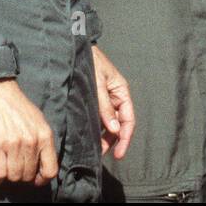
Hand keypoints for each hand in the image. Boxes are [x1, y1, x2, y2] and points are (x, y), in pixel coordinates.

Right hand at [0, 78, 56, 186]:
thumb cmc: (16, 106)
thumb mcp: (38, 120)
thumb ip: (42, 140)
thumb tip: (42, 163)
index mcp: (45, 135)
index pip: (51, 170)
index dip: (42, 180)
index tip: (34, 180)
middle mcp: (32, 141)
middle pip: (29, 175)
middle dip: (21, 177)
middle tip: (14, 170)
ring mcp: (14, 144)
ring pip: (14, 176)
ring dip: (8, 177)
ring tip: (4, 171)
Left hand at [92, 45, 134, 159]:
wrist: (77, 50)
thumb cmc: (91, 63)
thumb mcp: (98, 84)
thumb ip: (105, 107)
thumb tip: (114, 130)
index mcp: (121, 92)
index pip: (128, 119)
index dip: (125, 137)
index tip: (119, 153)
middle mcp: (116, 97)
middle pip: (119, 124)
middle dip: (114, 141)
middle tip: (103, 155)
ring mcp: (106, 99)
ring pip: (109, 123)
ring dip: (105, 137)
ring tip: (96, 149)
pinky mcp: (96, 100)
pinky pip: (100, 117)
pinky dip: (97, 128)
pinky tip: (91, 136)